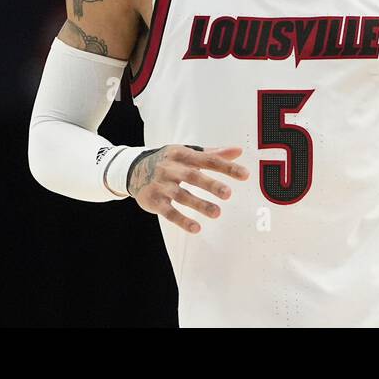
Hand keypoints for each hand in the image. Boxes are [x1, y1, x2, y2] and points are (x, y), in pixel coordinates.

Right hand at [127, 145, 249, 233]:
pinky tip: (196, 228)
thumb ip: (213, 154)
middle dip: (211, 185)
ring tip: (217, 213)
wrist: (133, 169)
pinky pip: (168, 212)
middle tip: (228, 194)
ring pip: (181, 196)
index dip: (227, 167)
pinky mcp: (154, 201)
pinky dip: (182, 220)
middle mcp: (171, 168)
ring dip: (199, 204)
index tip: (245, 175)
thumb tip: (238, 151)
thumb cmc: (169, 161)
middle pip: (193, 176)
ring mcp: (161, 185)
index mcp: (183, 154)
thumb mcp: (188, 153)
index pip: (208, 160)